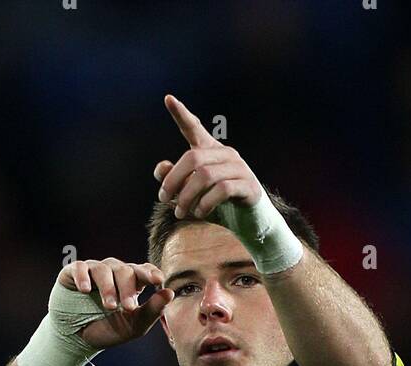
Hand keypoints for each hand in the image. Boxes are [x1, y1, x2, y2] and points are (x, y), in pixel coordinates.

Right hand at [55, 259, 172, 349]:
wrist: (77, 340)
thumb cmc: (108, 330)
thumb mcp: (134, 325)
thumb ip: (153, 310)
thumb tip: (170, 293)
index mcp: (130, 283)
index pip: (143, 271)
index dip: (150, 273)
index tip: (158, 280)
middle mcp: (113, 272)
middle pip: (124, 270)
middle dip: (127, 289)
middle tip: (128, 308)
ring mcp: (92, 270)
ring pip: (104, 269)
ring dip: (108, 287)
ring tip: (109, 306)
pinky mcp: (72, 273)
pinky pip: (80, 267)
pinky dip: (83, 277)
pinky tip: (85, 290)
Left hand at [153, 94, 263, 222]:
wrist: (250, 222)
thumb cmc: (218, 205)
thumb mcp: (192, 194)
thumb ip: (176, 181)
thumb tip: (160, 168)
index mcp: (211, 152)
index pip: (194, 129)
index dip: (181, 114)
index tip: (168, 99)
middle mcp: (226, 154)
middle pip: (193, 157)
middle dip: (174, 179)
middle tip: (163, 199)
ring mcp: (239, 169)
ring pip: (205, 175)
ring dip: (187, 196)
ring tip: (180, 213)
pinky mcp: (249, 186)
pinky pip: (222, 190)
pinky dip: (206, 203)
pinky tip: (199, 213)